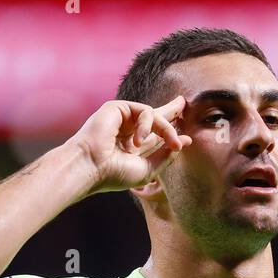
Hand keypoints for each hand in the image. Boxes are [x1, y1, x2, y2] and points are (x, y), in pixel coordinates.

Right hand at [69, 96, 192, 194]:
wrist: (91, 167)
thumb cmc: (113, 174)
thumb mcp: (147, 169)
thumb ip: (165, 157)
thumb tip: (183, 142)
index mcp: (132, 147)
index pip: (154, 136)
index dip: (171, 135)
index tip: (186, 140)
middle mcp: (127, 131)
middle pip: (153, 117)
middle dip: (170, 111)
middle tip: (183, 103)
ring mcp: (122, 119)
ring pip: (154, 115)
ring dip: (167, 129)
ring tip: (173, 144)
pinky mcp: (117, 108)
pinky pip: (145, 111)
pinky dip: (148, 125)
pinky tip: (138, 141)